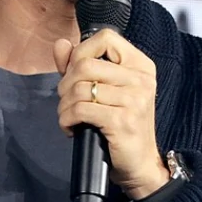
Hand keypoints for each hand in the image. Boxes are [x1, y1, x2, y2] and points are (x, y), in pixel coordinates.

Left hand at [53, 29, 168, 199]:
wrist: (139, 164)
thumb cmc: (119, 123)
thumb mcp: (103, 89)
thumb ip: (80, 64)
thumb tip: (61, 44)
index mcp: (140, 65)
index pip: (105, 38)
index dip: (82, 51)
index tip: (75, 73)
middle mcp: (141, 79)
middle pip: (86, 64)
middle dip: (66, 84)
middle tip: (67, 100)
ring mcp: (134, 100)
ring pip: (79, 89)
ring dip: (64, 105)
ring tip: (69, 116)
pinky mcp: (123, 121)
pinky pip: (81, 110)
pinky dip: (67, 119)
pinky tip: (71, 128)